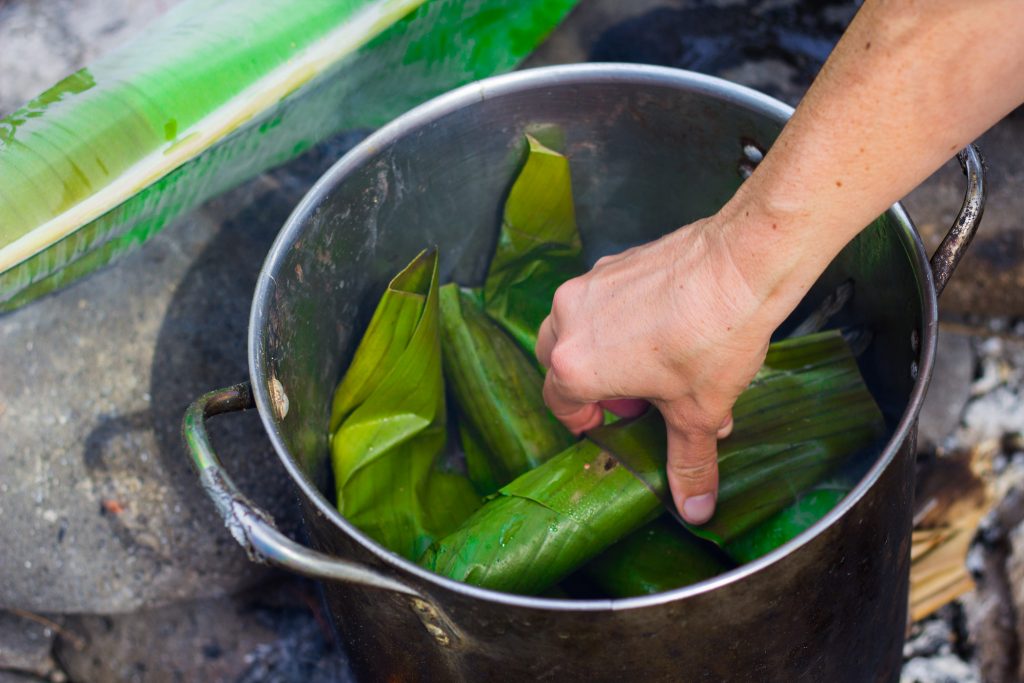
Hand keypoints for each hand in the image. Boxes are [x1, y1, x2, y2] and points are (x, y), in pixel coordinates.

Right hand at [535, 216, 777, 523]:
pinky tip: (666, 327)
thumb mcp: (698, 412)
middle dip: (586, 382)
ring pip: (578, 324)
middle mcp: (570, 320)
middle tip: (631, 396)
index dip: (584, 419)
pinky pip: (604, 297)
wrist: (742, 264)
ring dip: (602, 347)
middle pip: (557, 360)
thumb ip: (688, 461)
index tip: (609, 423)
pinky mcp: (615, 261)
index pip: (559, 402)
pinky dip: (621, 316)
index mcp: (576, 366)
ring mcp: (591, 285)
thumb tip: (695, 508)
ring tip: (652, 362)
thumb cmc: (712, 337)